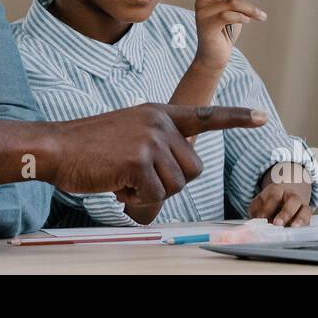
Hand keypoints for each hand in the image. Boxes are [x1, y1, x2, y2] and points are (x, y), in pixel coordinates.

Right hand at [44, 103, 268, 205]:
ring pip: (176, 186)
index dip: (236, 118)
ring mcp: (150, 140)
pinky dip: (137, 203)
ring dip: (150, 195)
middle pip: (193, 169)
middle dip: (169, 184)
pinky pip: (154, 197)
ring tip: (123, 183)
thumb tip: (175, 179)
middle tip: (136, 182)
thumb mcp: (129, 136)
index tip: (262, 118)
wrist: (55, 147)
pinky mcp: (139, 160)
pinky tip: (118, 189)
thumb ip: (156, 148)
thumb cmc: (88, 149)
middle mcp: (159, 123)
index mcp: (158, 114)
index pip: (205, 115)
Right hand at [192, 0, 264, 70]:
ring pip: (232, 0)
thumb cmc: (225, 33)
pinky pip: (230, 14)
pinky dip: (244, 18)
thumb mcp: (232, 11)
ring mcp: (203, 12)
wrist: (214, 57)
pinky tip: (249, 23)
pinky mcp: (207, 24)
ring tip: (261, 17)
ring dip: (251, 9)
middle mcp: (203, 0)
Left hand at [248, 162, 313, 226]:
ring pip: (305, 210)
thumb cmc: (271, 200)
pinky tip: (298, 233)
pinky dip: (304, 226)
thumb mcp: (260, 200)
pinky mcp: (307, 216)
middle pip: (293, 201)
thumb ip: (256, 210)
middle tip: (277, 223)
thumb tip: (257, 220)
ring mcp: (302, 205)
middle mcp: (292, 196)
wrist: (288, 193)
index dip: (267, 207)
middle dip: (285, 213)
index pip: (274, 196)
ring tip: (293, 228)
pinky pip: (309, 220)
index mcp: (278, 189)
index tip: (261, 218)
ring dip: (300, 220)